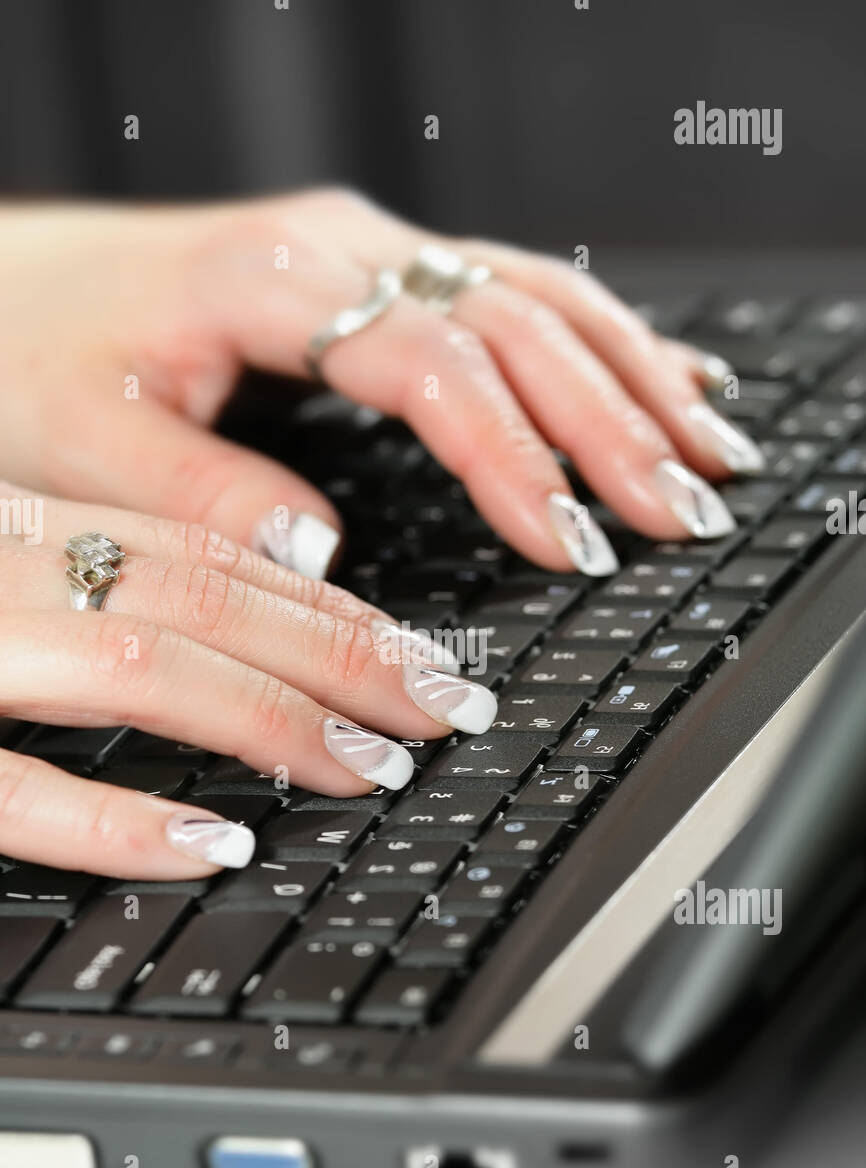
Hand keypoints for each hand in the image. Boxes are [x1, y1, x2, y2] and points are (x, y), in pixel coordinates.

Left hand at [0, 191, 758, 577]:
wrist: (6, 282)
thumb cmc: (31, 356)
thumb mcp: (82, 441)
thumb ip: (200, 495)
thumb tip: (323, 551)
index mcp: (270, 279)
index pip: (431, 362)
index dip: (512, 452)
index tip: (568, 539)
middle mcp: (336, 248)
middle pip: (513, 317)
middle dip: (611, 419)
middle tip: (680, 509)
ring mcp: (364, 250)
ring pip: (533, 292)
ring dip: (630, 373)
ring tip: (707, 449)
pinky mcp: (376, 271)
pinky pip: (513, 290)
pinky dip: (596, 342)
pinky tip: (654, 376)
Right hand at [0, 491, 493, 877]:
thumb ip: (76, 599)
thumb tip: (221, 644)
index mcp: (21, 532)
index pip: (202, 560)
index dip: (327, 611)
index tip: (422, 656)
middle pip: (197, 599)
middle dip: (342, 655)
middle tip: (445, 710)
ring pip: (135, 665)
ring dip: (270, 717)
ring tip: (369, 771)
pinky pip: (18, 790)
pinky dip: (121, 821)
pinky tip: (215, 848)